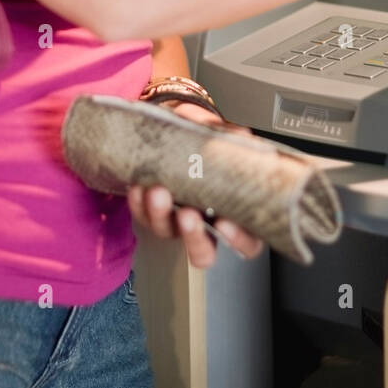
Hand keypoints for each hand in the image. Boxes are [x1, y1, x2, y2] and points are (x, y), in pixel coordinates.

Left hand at [126, 100, 264, 267]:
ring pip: (167, 232)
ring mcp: (177, 222)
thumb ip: (230, 137)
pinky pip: (143, 216)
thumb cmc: (209, 143)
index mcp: (236, 213)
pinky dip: (139, 203)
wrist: (178, 134)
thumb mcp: (225, 137)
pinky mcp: (152, 214)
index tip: (225, 222)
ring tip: (158, 191)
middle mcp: (207, 225)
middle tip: (187, 214)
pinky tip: (139, 186)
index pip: (247, 242)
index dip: (238, 239)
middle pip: (204, 253)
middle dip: (193, 236)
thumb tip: (231, 135)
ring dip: (160, 214)